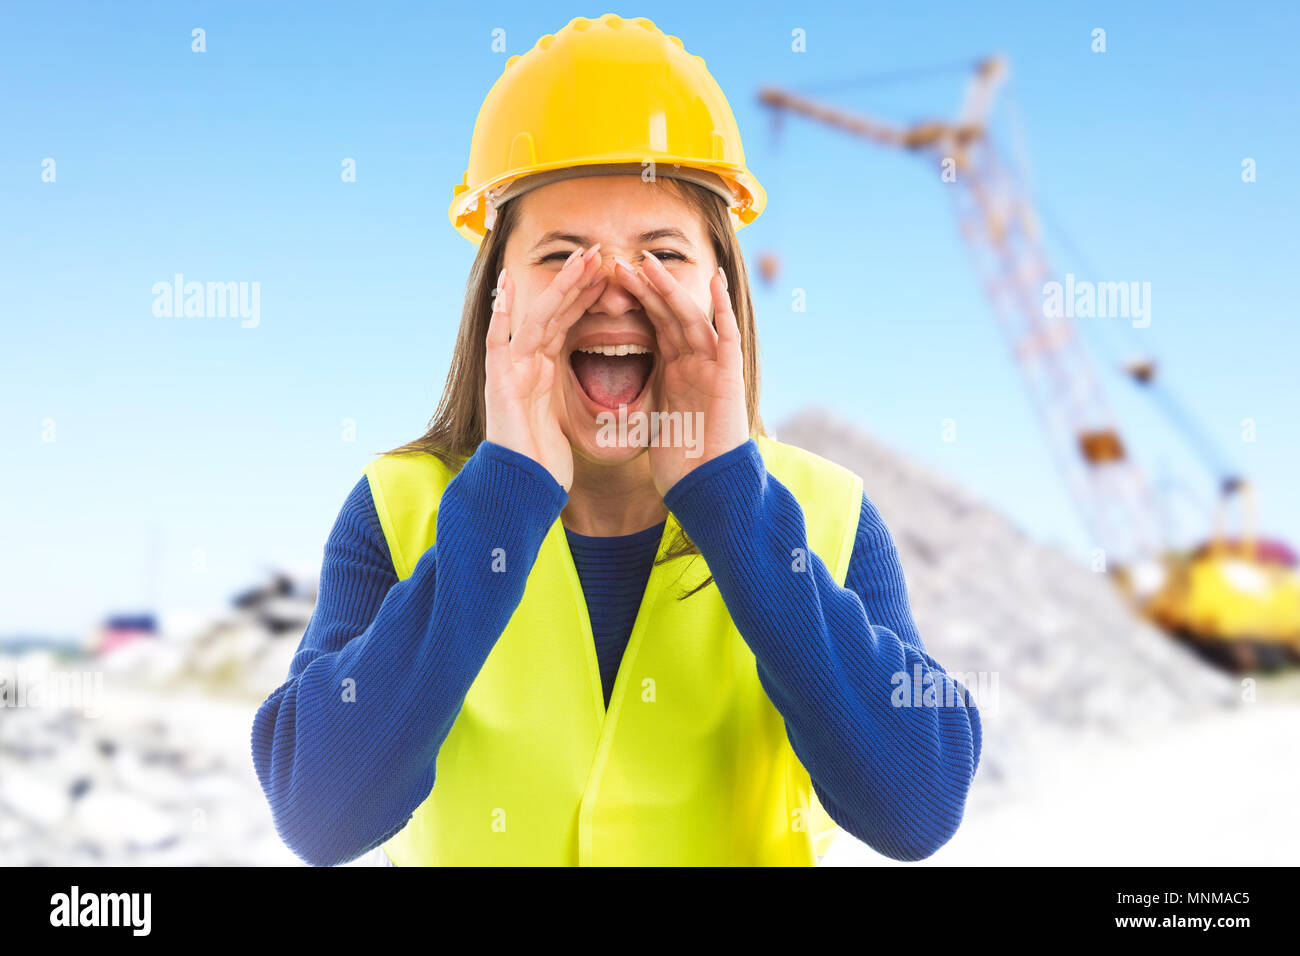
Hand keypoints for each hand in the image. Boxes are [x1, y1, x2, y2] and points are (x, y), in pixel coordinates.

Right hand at [485, 245, 606, 492]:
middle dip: (575, 282)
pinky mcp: (498, 383)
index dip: (586, 296)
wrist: (522, 491)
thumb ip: (584, 402)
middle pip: (554, 313)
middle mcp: (526, 365)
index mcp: (545, 372)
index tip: (608, 273)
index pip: (568, 323)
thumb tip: (618, 400)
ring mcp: (510, 371)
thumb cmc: (546, 464)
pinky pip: (499, 343)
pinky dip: (501, 315)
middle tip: (597, 251)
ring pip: (537, 319)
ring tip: (580, 259)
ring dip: (558, 288)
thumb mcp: (574, 425)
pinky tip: (507, 286)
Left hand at [612, 251, 749, 497]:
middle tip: (622, 261)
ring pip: (691, 318)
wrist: (707, 489)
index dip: (635, 301)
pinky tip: (714, 280)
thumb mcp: (651, 421)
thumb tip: (608, 399)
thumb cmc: (680, 463)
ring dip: (671, 289)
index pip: (653, 325)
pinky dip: (722, 308)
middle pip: (668, 314)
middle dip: (647, 287)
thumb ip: (641, 399)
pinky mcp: (729, 377)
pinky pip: (727, 336)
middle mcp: (694, 364)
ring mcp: (712, 368)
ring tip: (649, 262)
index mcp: (674, 372)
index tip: (610, 280)